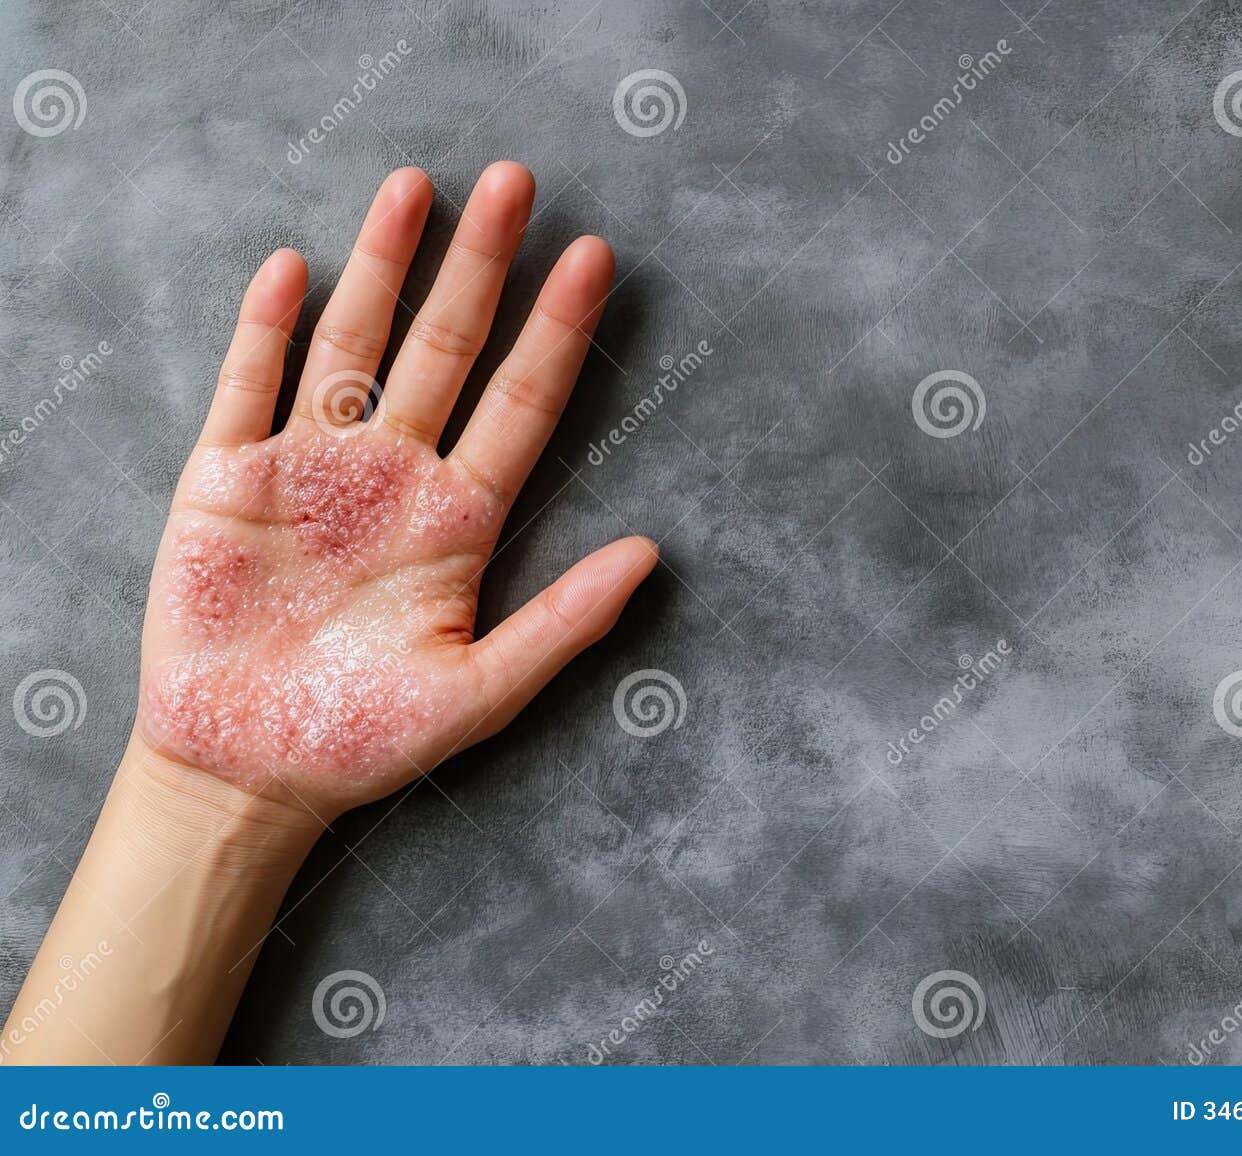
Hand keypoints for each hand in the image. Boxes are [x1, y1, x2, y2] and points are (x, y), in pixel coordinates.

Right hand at [136, 162, 655, 819]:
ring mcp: (310, 467)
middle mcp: (393, 475)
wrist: (248, 775)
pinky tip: (297, 267)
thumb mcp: (480, 690)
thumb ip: (565, 621)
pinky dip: (268, 328)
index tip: (594, 256)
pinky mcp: (225, 480)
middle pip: (446, 347)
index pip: (522, 401)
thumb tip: (654, 553)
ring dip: (382, 265)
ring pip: (352, 343)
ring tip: (416, 186)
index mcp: (460, 518)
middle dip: (480, 265)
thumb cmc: (367, 741)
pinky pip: (246, 386)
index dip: (558, 329)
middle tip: (516, 181)